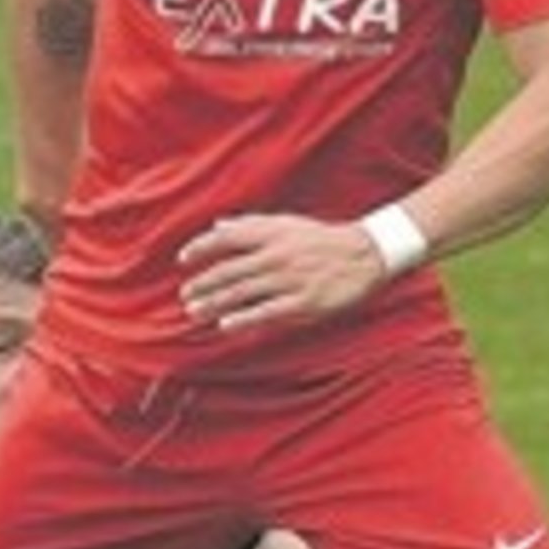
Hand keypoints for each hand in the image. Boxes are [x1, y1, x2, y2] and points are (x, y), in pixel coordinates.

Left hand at [178, 212, 389, 332]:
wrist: (365, 254)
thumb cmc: (322, 239)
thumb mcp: (287, 223)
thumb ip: (251, 225)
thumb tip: (216, 226)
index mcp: (272, 232)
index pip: (226, 238)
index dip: (201, 248)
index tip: (182, 259)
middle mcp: (278, 254)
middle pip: (230, 270)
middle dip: (203, 284)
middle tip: (185, 296)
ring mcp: (291, 279)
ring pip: (243, 293)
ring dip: (215, 303)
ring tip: (195, 312)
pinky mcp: (305, 302)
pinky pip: (268, 312)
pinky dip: (244, 318)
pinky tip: (225, 325)